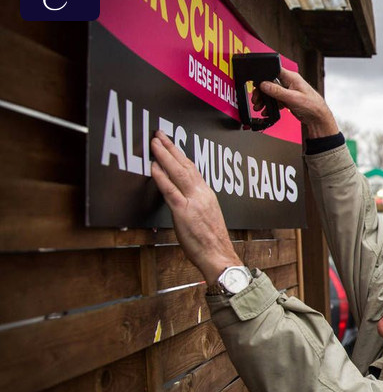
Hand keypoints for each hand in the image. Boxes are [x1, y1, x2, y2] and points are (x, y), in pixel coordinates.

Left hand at [149, 131, 240, 284]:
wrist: (218, 256)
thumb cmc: (211, 243)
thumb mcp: (205, 217)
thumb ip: (194, 204)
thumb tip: (182, 199)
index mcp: (207, 195)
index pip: (192, 169)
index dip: (180, 155)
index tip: (171, 145)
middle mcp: (202, 194)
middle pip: (185, 165)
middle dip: (171, 148)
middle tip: (159, 134)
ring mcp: (193, 202)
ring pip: (178, 173)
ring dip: (165, 156)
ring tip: (154, 143)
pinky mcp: (184, 212)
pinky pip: (170, 190)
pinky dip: (161, 177)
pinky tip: (153, 166)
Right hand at [254, 67, 338, 139]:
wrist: (318, 119)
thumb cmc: (312, 106)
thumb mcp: (292, 98)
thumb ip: (277, 91)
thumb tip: (264, 84)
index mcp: (292, 77)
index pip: (274, 70)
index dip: (264, 75)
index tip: (257, 84)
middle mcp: (289, 82)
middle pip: (270, 82)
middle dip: (262, 91)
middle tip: (256, 99)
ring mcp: (288, 91)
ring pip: (271, 92)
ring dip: (265, 100)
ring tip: (259, 106)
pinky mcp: (288, 99)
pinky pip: (275, 100)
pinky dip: (270, 105)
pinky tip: (267, 111)